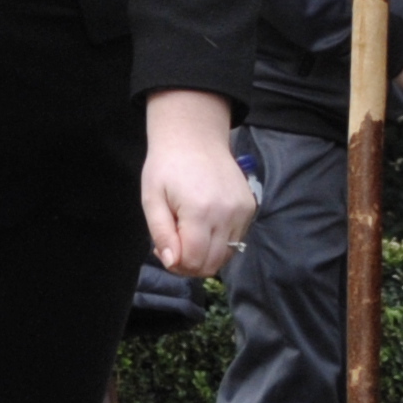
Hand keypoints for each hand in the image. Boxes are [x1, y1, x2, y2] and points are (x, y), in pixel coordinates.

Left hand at [140, 89, 254, 277]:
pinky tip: (203, 226)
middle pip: (212, 263)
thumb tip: (172, 262)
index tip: (164, 251)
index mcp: (200, 211)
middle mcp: (227, 214)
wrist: (195, 138)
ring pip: (227, 255)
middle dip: (190, 264)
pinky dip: (219, 242)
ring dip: (206, 255)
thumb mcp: (151, 199)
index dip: (176, 264)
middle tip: (174, 247)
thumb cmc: (166, 167)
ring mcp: (243, 211)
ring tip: (188, 235)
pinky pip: (236, 239)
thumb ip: (161, 233)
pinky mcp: (250, 207)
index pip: (194, 260)